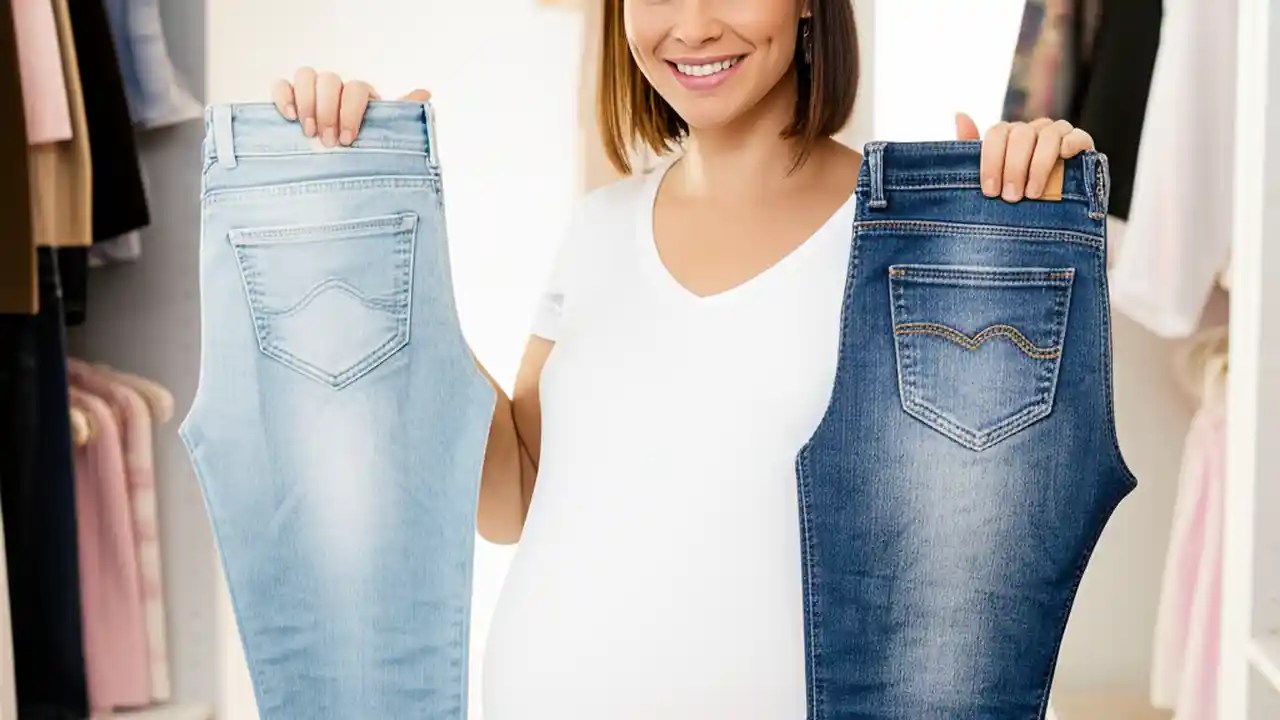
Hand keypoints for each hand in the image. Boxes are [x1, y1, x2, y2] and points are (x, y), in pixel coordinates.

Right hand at [271, 68, 431, 146]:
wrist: (337, 175)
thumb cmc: (364, 155)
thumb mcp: (385, 140)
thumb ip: (401, 117)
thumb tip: (426, 94)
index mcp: (361, 98)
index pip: (357, 88)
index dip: (351, 111)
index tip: (348, 140)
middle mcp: (337, 90)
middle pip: (330, 80)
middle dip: (328, 111)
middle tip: (328, 142)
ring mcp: (312, 93)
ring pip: (307, 75)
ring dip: (307, 103)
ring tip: (308, 134)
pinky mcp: (289, 100)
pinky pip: (281, 84)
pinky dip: (283, 96)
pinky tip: (289, 117)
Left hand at [955, 113, 1094, 202]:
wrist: (1051, 212)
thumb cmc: (1014, 192)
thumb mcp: (991, 178)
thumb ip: (971, 149)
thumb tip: (959, 115)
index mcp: (1008, 134)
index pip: (997, 133)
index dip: (992, 161)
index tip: (990, 190)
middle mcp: (1032, 129)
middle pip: (1021, 135)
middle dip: (1014, 168)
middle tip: (1011, 197)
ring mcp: (1058, 133)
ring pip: (1048, 136)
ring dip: (1039, 166)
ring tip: (1033, 194)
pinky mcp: (1081, 142)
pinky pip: (1077, 136)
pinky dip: (1070, 145)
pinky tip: (1064, 160)